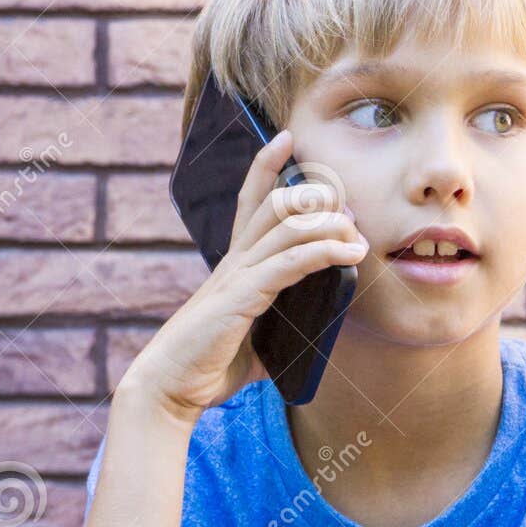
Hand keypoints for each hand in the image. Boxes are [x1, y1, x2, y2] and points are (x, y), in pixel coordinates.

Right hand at [120, 129, 365, 424]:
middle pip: (275, 202)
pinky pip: (290, 262)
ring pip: (287, 225)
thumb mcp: (254, 344)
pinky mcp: (242, 297)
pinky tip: (350, 254)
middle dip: (316, 194)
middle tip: (346, 210)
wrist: (169, 388)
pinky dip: (325, 252)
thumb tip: (311, 338)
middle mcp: (234, 261)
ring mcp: (236, 276)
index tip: (286, 139)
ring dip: (330, 223)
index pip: (249, 201)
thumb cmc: (207, 366)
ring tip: (357, 237)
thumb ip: (280, 331)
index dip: (265, 166)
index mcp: (233, 265)